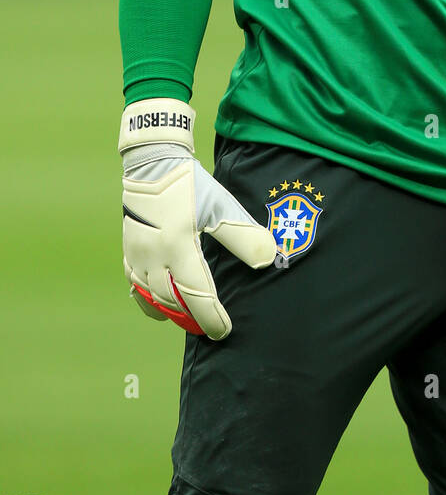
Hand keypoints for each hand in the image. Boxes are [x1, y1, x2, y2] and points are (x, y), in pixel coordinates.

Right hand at [119, 99, 275, 339]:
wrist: (153, 163)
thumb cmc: (191, 185)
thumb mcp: (222, 208)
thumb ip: (244, 236)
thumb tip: (268, 259)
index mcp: (178, 247)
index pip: (196, 295)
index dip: (210, 318)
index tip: (223, 332)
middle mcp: (153, 257)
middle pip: (173, 300)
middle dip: (193, 317)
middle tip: (211, 326)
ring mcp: (137, 256)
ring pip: (152, 297)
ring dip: (172, 311)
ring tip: (191, 318)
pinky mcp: (129, 251)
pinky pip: (135, 286)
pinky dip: (149, 300)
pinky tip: (161, 306)